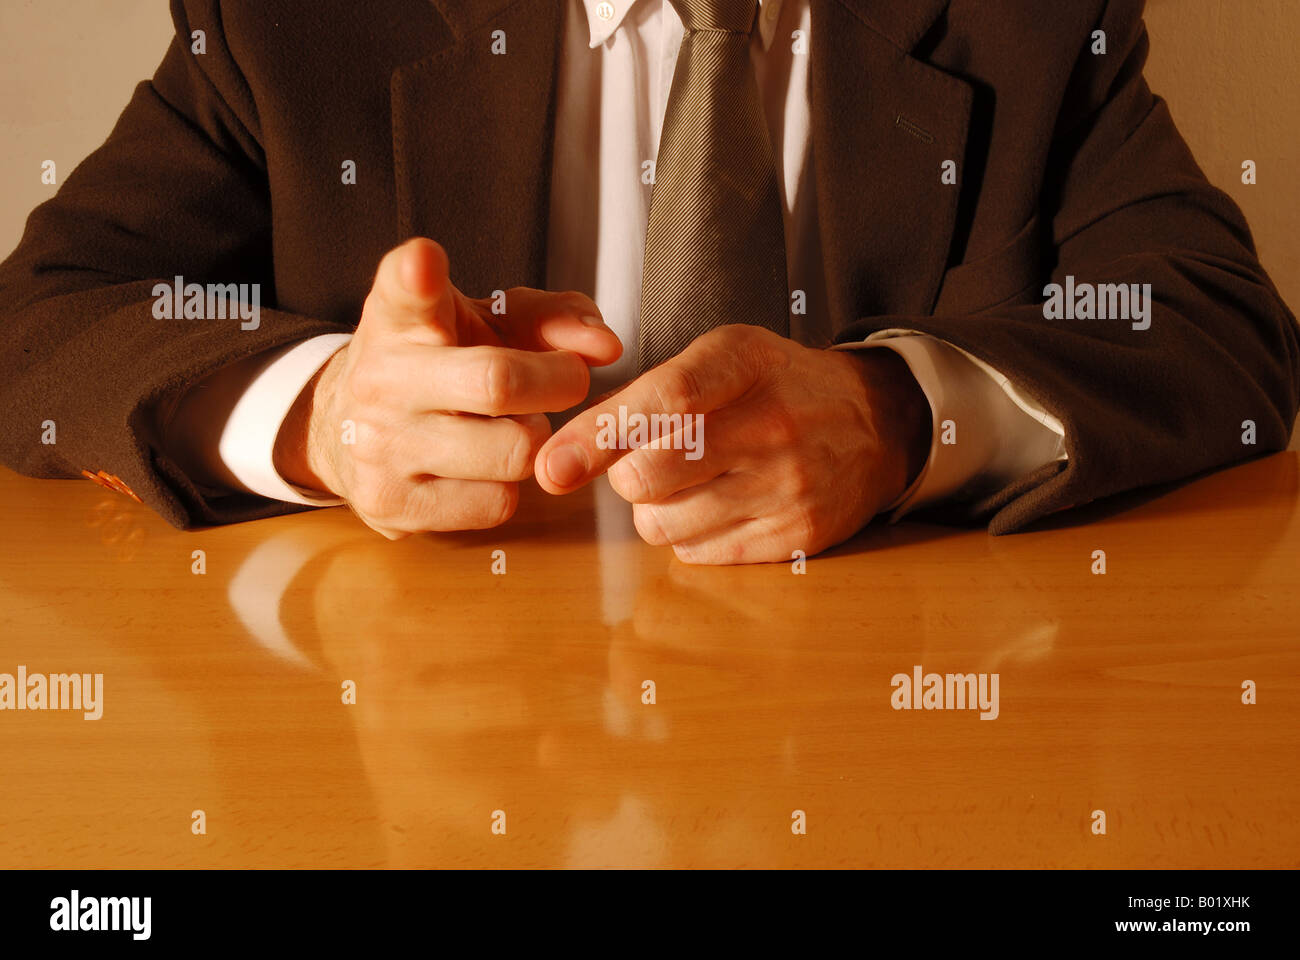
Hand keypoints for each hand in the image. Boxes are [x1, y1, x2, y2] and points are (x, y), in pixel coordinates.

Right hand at [274, 238, 620, 537]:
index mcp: (400, 317)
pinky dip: (508, 488)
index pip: (404, 289)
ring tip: (507, 426)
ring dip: (532, 441)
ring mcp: (381, 446)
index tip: (424, 262)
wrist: (348, 428)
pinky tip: (482, 468)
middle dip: (556, 382)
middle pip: (497, 382)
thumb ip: (554, 318)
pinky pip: (496, 504)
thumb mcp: (488, 323)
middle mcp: (381, 378)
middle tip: (565, 379)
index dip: (417, 274)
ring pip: (512, 453)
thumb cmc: (443, 363)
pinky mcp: (391, 504)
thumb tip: (605, 346)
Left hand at [534, 325, 929, 563]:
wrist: (874, 425)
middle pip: (651, 474)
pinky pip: (699, 553)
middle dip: (628, 475)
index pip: (665, 400)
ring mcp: (788, 486)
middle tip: (649, 461)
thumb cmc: (779, 387)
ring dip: (657, 509)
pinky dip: (692, 534)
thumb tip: (566, 453)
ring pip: (665, 523)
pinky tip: (722, 504)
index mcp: (746, 362)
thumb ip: (650, 394)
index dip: (599, 436)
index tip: (552, 466)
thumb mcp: (726, 357)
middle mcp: (772, 424)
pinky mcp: (795, 535)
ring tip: (691, 482)